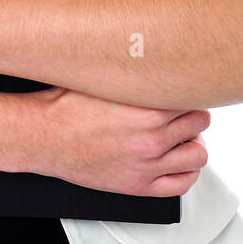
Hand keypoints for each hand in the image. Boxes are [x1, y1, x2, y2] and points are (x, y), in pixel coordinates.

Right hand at [26, 87, 209, 197]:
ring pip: (198, 155)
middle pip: (199, 123)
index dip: (187, 90)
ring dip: (194, 143)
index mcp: (149, 109)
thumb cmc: (66, 107)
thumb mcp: (105, 78)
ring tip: (182, 137)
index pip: (193, 97)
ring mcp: (147, 165)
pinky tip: (179, 162)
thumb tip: (158, 58)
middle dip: (192, 114)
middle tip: (180, 111)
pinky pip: (181, 184)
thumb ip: (138, 73)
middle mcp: (152, 138)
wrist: (42, 136)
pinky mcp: (138, 185)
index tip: (183, 89)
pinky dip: (188, 172)